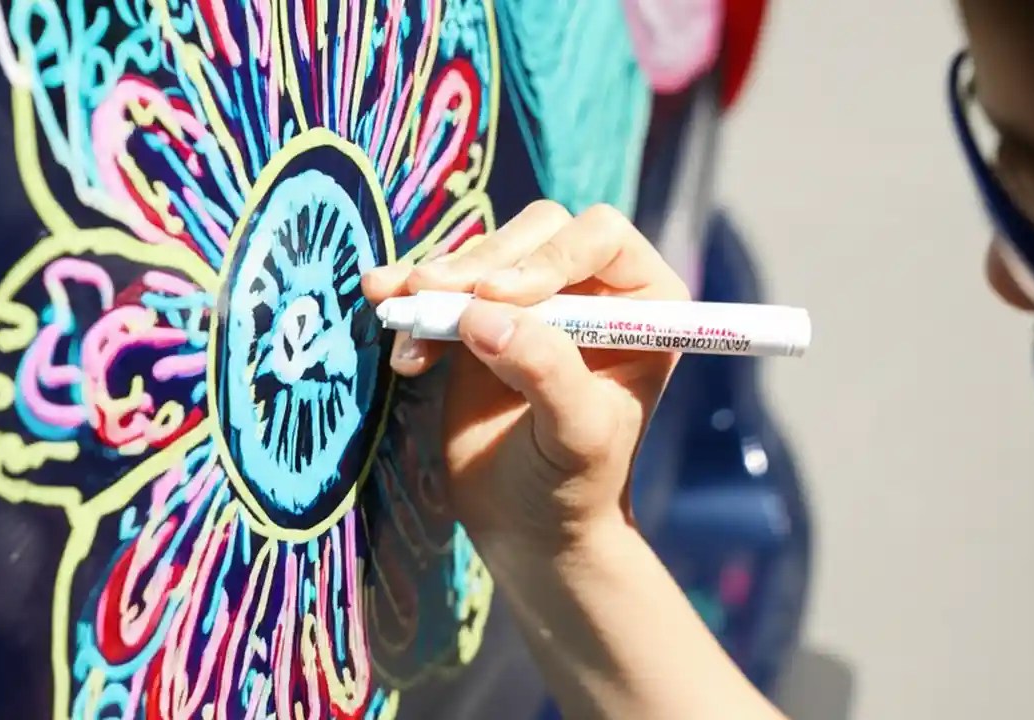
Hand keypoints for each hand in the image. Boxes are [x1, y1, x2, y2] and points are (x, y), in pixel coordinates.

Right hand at [362, 201, 689, 565]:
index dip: (548, 255)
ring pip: (482, 253)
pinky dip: (411, 304)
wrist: (526, 524)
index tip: (497, 296)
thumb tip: (483, 316)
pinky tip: (393, 335)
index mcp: (641, 303)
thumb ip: (543, 370)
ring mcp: (531, 300)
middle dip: (479, 262)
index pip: (599, 237)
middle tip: (429, 295)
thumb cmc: (573, 482)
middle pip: (533, 233)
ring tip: (397, 312)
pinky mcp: (479, 318)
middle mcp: (590, 289)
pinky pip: (442, 289)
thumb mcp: (575, 433)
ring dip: (435, 280)